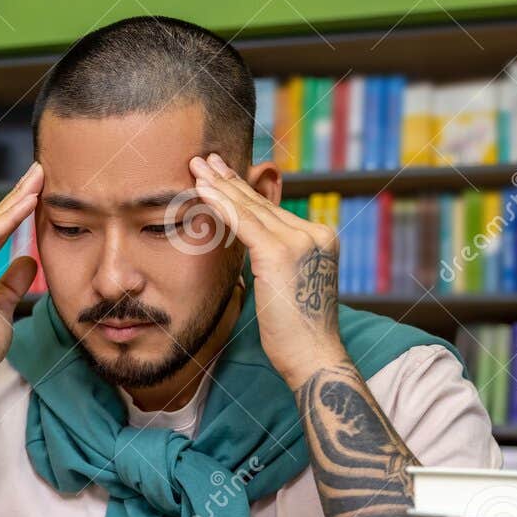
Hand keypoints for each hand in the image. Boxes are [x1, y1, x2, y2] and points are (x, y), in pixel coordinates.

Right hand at [0, 162, 42, 383]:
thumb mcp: (0, 309)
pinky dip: (11, 218)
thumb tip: (26, 260)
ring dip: (18, 199)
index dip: (16, 208)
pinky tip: (29, 202)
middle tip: (42, 168)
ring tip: (40, 177)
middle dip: (19, 194)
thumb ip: (10, 283)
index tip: (38, 188)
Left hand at [189, 152, 344, 386]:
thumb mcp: (290, 286)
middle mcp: (314, 233)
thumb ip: (276, 262)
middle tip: (205, 159)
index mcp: (319, 238)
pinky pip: (242, 222)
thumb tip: (253, 251)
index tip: (223, 174)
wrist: (312, 356)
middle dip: (229, 180)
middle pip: (261, 204)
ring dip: (219, 186)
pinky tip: (201, 189)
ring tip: (196, 167)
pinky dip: (219, 204)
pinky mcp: (279, 253)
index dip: (244, 191)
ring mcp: (300, 241)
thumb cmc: (297, 333)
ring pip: (250, 209)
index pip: (272, 211)